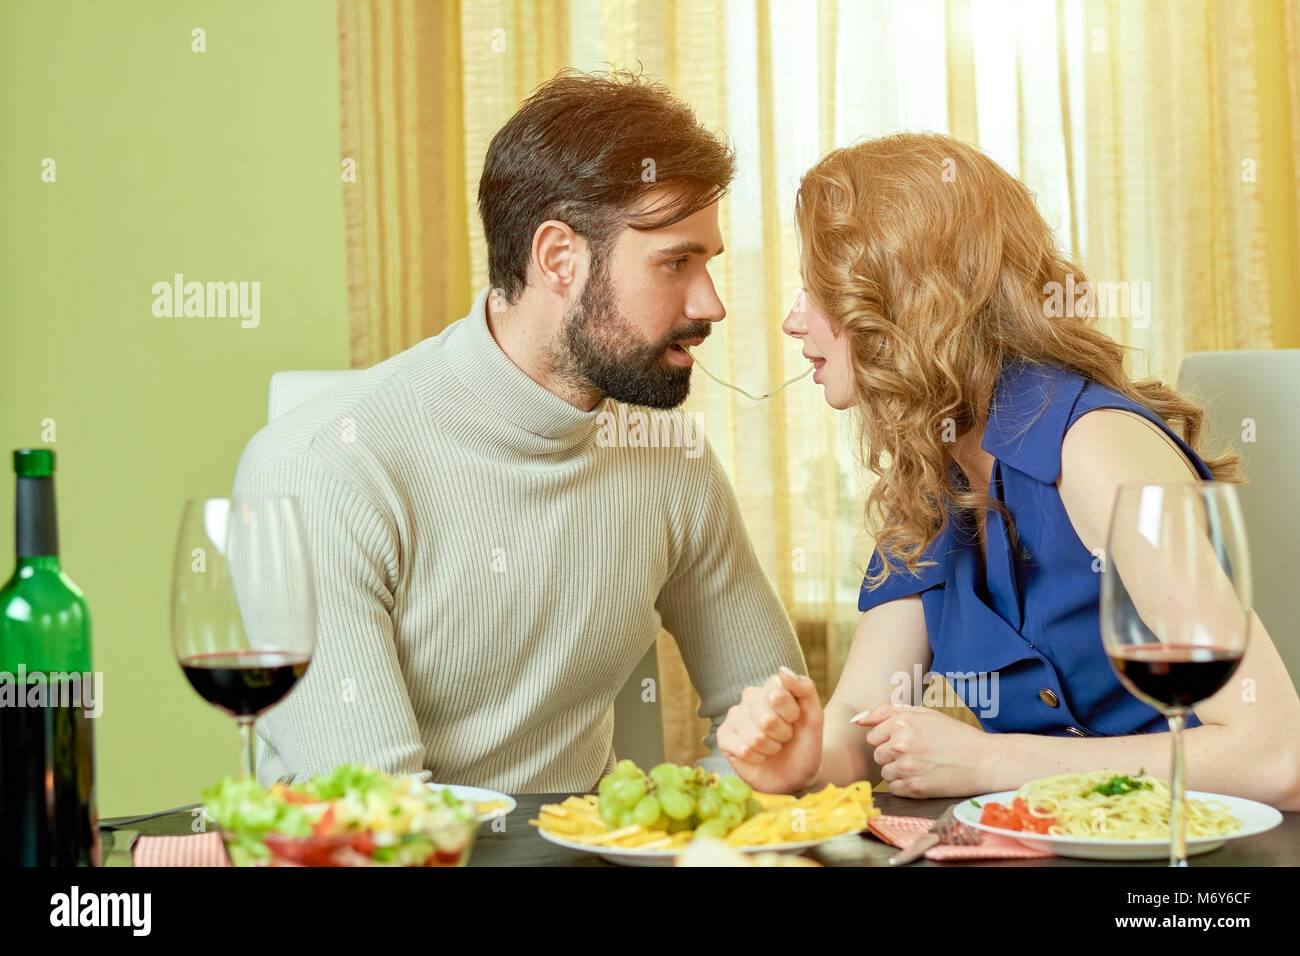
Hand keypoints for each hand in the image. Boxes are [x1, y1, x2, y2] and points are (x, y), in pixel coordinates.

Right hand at [718, 666, 823, 793]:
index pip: (777, 694)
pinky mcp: (724, 736)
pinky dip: (757, 758)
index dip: (791, 714)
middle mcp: (749, 697)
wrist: (797, 773)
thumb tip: (782, 671)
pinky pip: (742, 749)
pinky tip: (759, 756)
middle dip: (782, 734)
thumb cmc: (804, 742)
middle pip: (766, 719)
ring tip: (773, 746)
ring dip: (770, 748)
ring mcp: (734, 716)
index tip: (795, 720)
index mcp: (771, 686)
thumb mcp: (815, 716)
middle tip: (784, 737)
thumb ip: (804, 688)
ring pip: (755, 737)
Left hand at [854, 704, 989, 797]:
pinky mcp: (914, 788)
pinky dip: (906, 786)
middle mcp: (900, 744)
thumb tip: (857, 719)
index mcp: (902, 722)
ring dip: (899, 771)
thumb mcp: (925, 714)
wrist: (984, 761)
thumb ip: (888, 711)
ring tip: (923, 766)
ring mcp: (907, 767)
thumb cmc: (955, 735)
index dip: (889, 739)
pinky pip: (895, 788)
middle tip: (918, 754)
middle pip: (877, 755)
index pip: (873, 736)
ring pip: (885, 772)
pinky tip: (924, 778)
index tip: (908, 741)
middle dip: (892, 755)